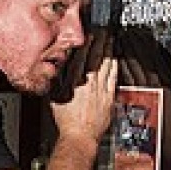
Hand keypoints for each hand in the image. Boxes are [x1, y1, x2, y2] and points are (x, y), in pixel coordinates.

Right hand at [51, 28, 117, 144]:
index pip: (82, 58)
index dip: (86, 44)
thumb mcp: (55, 98)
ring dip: (108, 52)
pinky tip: (115, 61)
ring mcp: (101, 90)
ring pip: (106, 66)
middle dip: (100, 43)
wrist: (80, 136)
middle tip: (103, 33)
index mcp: (74, 82)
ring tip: (110, 41)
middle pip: (96, 58)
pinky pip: (113, 78)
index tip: (89, 35)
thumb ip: (57, 83)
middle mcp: (89, 84)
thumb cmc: (66, 121)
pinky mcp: (109, 98)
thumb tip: (55, 73)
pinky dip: (115, 67)